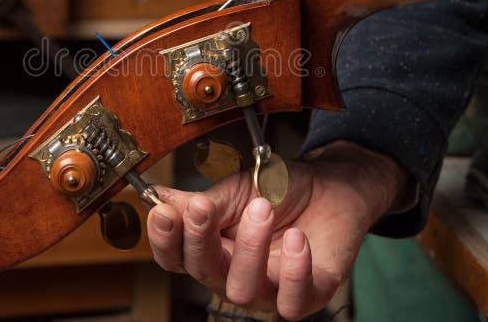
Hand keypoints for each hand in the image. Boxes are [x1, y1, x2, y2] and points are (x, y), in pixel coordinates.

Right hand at [146, 141, 409, 319]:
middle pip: (203, 273)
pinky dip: (292, 271)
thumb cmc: (281, 190)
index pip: (175, 258)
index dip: (164, 241)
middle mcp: (234, 275)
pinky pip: (290, 301)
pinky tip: (296, 238)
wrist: (333, 185)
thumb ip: (198, 202)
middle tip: (204, 207)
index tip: (162, 212)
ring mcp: (268, 290)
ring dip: (249, 248)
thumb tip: (154, 197)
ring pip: (242, 290)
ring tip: (263, 208)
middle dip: (199, 240)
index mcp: (211, 249)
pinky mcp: (306, 297)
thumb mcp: (235, 189)